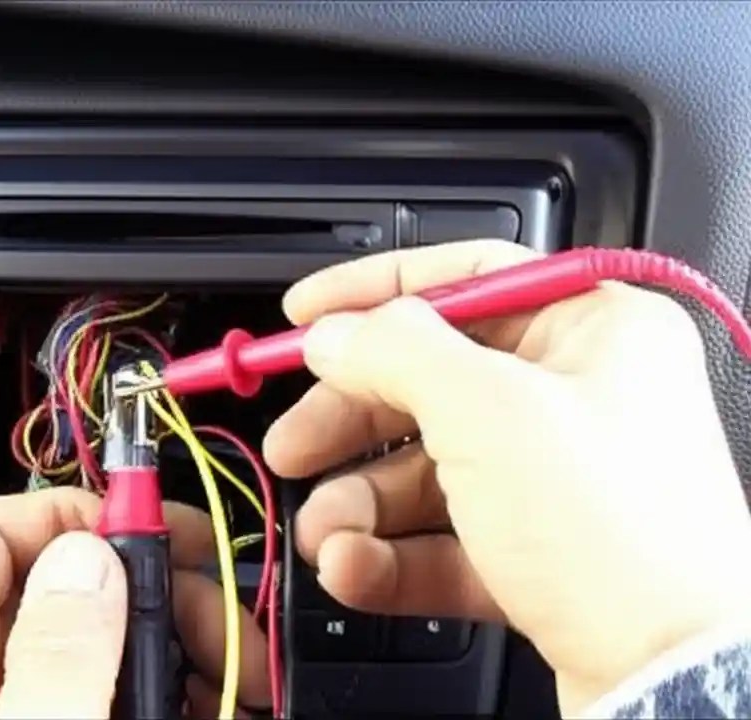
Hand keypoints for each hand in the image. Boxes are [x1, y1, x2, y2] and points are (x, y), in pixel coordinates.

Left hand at [0, 487, 269, 717]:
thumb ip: (61, 642)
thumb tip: (90, 554)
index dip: (82, 513)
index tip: (164, 536)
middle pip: (61, 588)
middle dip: (159, 598)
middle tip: (231, 633)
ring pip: (92, 651)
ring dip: (172, 655)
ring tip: (237, 686)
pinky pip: (94, 701)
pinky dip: (151, 699)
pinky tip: (205, 709)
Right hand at [263, 240, 750, 711]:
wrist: (668, 679)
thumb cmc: (620, 536)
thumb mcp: (488, 413)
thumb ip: (395, 353)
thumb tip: (338, 332)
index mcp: (593, 332)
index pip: (464, 281)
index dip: (373, 293)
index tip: (305, 315)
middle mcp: (577, 399)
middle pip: (427, 384)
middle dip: (347, 422)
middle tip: (293, 443)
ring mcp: (556, 482)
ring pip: (425, 472)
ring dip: (359, 503)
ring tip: (326, 531)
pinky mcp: (536, 555)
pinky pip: (441, 540)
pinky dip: (388, 555)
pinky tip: (353, 567)